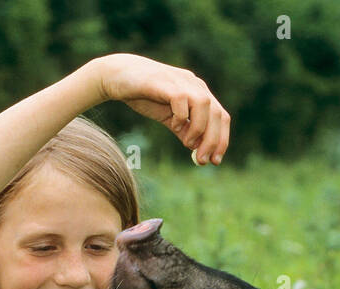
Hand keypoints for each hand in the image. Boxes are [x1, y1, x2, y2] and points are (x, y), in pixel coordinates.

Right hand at [91, 54, 230, 164]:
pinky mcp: (165, 82)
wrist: (118, 77)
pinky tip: (172, 125)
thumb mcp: (168, 116)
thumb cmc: (143, 96)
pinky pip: (182, 100)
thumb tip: (197, 149)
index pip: (221, 116)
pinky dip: (181, 117)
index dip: (222, 140)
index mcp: (199, 92)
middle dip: (213, 141)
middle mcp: (194, 85)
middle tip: (203, 161)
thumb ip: (183, 129)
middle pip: (217, 113)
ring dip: (199, 130)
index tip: (215, 161)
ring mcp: (181, 81)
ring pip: (204, 105)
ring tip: (187, 144)